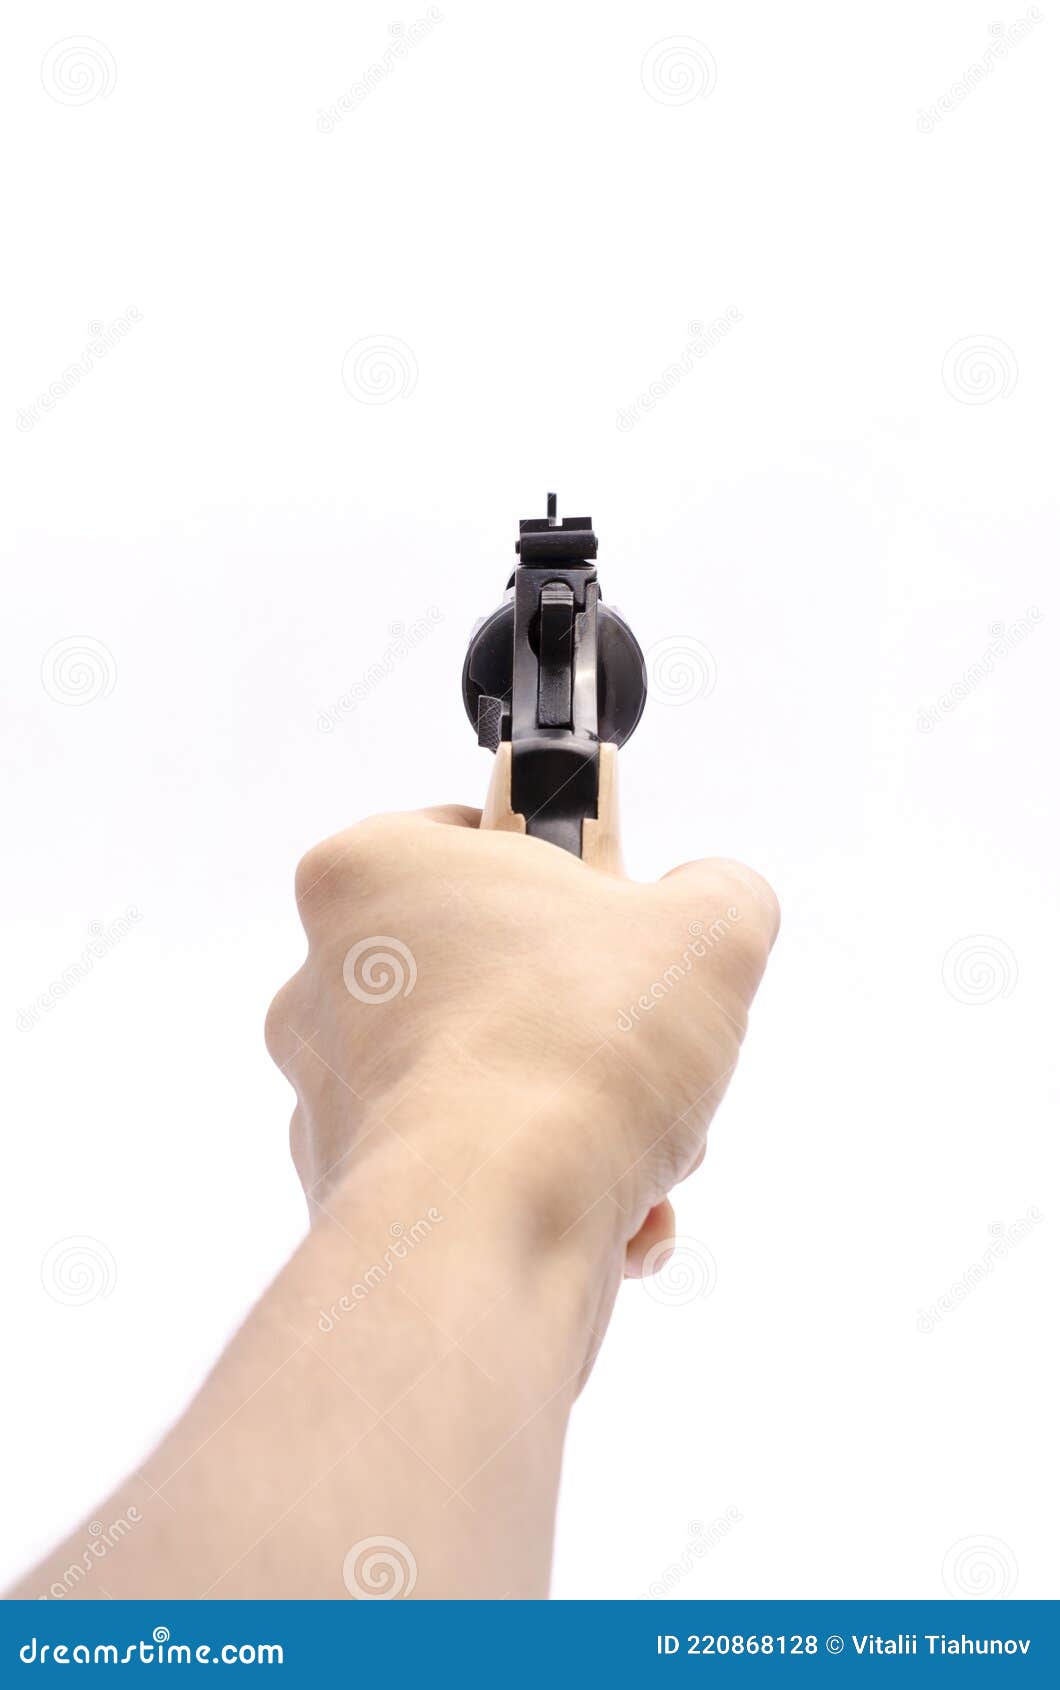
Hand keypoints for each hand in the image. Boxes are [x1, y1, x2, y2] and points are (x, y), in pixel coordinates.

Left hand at [266, 805, 778, 1274]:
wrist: (490, 1229)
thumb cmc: (574, 1048)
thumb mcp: (707, 930)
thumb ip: (721, 892)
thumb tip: (717, 904)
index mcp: (373, 872)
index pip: (471, 838)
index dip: (566, 878)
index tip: (618, 921)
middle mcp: (327, 976)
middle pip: (494, 972)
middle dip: (589, 1019)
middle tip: (643, 1043)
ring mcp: (330, 1089)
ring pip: (493, 1081)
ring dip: (585, 1114)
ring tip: (642, 1145)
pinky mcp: (350, 1190)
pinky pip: (469, 1171)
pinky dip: (545, 1191)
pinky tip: (610, 1215)